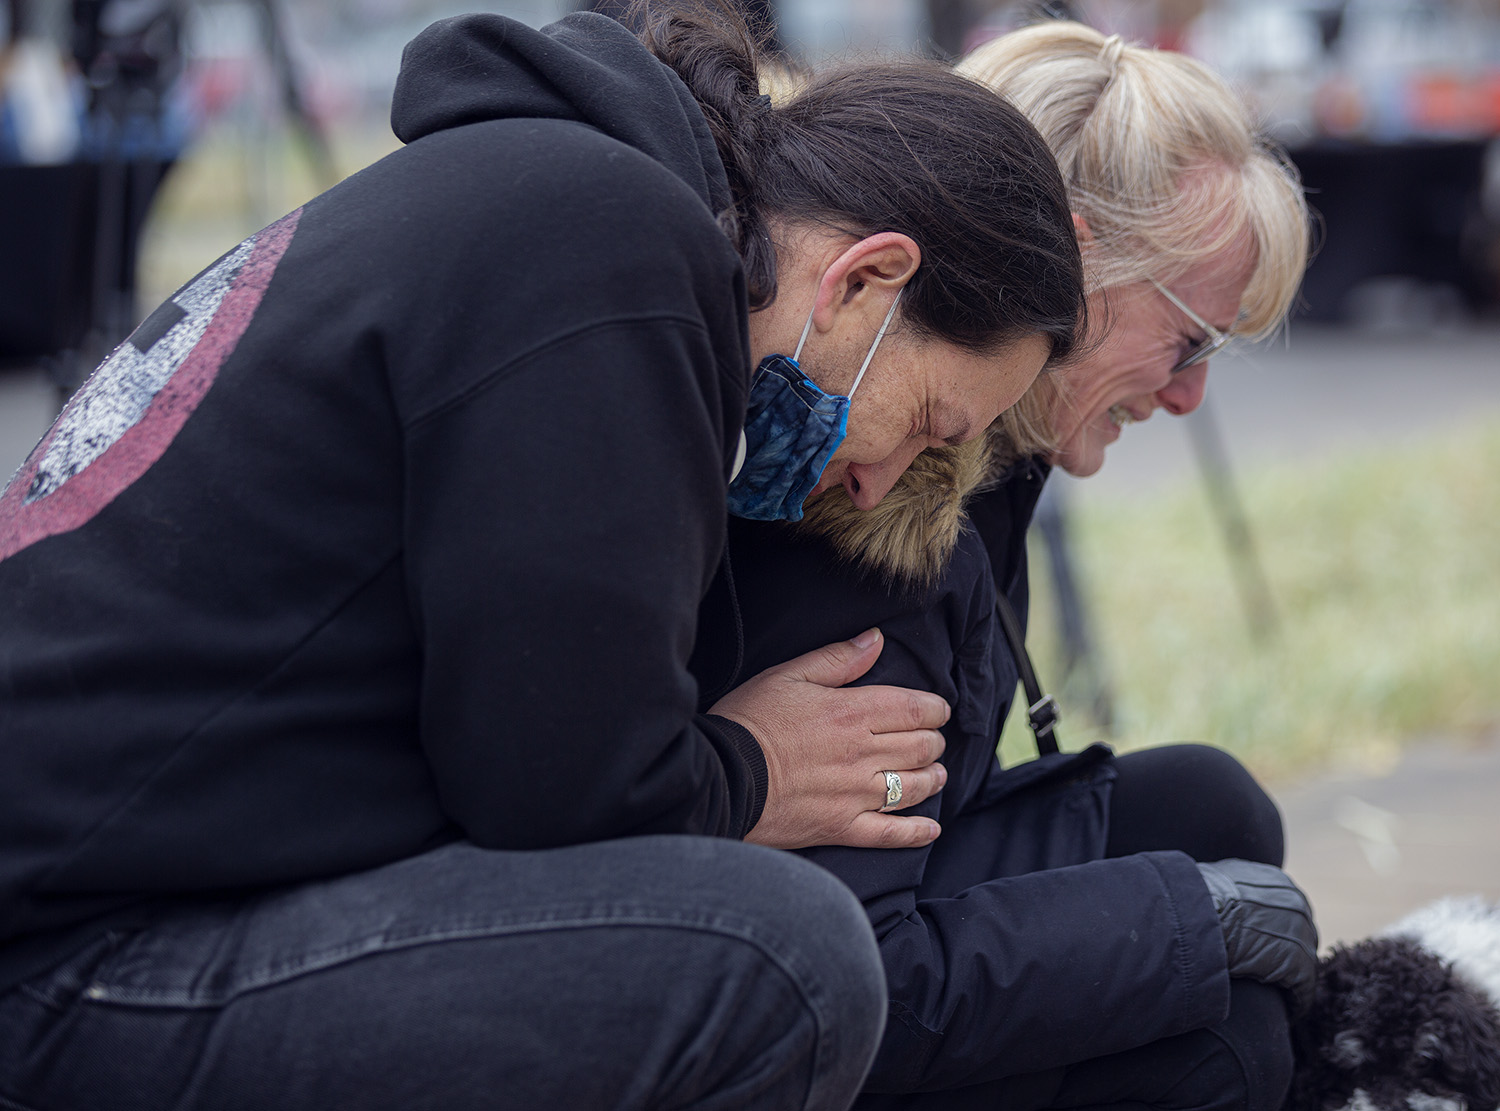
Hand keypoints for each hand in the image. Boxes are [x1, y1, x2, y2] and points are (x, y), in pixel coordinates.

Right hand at [711, 628, 948, 850]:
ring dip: (933, 778)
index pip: (914, 708)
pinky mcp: (842, 827)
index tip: (938, 709)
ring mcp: (855, 794)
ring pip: (914, 787)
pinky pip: (891, 833)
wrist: (722, 777)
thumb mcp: (787, 676)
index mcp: (851, 712)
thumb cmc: (749, 720)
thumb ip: (837, 659)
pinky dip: (916, 832)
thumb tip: (876, 639)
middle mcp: (862, 753)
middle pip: (921, 747)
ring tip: (938, 774)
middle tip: (934, 740)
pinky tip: (931, 828)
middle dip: (934, 741)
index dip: (935, 708)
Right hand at [1197, 859, 1318, 1013]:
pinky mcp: (1299, 963)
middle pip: (1300, 936)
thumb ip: (1234, 891)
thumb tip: (1221, 900)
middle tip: (1270, 974)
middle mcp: (1296, 903)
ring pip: (1303, 963)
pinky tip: (1287, 1012)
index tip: (1264, 948)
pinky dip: (1296, 1001)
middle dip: (1288, 955)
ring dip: (1291, 980)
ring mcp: (1300, 932)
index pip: (1288, 912)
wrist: (1197, 914)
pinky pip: (1303, 988)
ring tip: (1278, 997)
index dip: (1276, 933)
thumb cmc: (1196, 901)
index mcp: (1278, 883)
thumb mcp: (1218, 883)